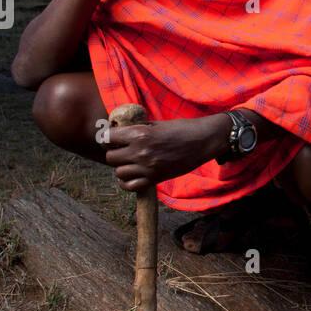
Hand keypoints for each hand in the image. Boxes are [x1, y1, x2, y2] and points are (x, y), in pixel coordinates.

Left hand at [104, 115, 229, 191]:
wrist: (203, 141)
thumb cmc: (181, 129)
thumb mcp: (156, 124)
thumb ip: (138, 130)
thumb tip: (121, 133)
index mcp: (140, 134)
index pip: (107, 138)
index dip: (108, 138)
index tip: (112, 138)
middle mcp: (140, 151)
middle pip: (110, 157)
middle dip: (114, 154)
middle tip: (122, 151)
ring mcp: (148, 167)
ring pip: (119, 172)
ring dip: (122, 168)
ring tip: (129, 163)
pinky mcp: (155, 179)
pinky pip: (130, 186)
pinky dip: (126, 182)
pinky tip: (130, 176)